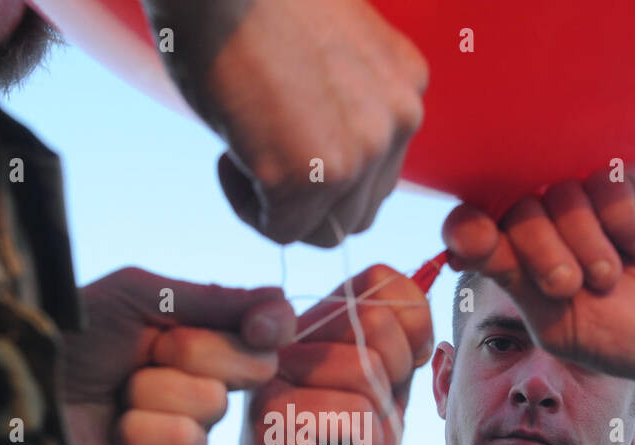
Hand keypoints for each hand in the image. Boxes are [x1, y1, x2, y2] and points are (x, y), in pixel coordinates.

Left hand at [62, 267, 295, 444]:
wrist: (16, 383)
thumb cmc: (69, 332)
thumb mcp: (140, 294)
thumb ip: (214, 299)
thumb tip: (283, 302)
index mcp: (198, 343)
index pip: (262, 338)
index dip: (261, 330)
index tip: (261, 324)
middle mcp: (198, 388)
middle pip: (248, 371)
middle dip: (188, 353)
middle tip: (141, 353)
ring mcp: (183, 434)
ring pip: (211, 407)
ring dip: (152, 391)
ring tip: (114, 393)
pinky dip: (142, 429)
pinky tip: (113, 429)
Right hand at [146, 0, 426, 246]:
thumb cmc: (252, 1)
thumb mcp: (325, 51)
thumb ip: (340, 105)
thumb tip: (313, 157)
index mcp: (406, 85)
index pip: (377, 171)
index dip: (323, 166)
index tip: (281, 127)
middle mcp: (398, 120)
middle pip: (358, 211)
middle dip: (308, 198)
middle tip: (258, 144)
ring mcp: (362, 151)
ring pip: (323, 230)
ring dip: (279, 206)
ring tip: (244, 144)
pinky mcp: (315, 175)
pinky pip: (281, 231)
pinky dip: (248, 206)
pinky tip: (228, 152)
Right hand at [218, 265, 432, 444]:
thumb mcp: (388, 386)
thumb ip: (403, 340)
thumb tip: (419, 293)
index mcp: (315, 317)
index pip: (380, 279)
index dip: (408, 330)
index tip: (390, 374)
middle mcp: (286, 335)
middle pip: (377, 324)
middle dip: (392, 381)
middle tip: (361, 416)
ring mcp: (272, 372)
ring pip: (367, 372)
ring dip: (375, 423)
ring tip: (344, 442)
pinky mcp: (273, 416)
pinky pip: (355, 417)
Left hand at [442, 162, 634, 390]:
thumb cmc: (619, 336)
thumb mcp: (555, 320)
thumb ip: (511, 277)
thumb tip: (457, 243)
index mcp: (518, 256)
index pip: (475, 225)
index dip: (469, 228)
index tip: (476, 244)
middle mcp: (548, 221)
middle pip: (518, 208)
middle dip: (541, 249)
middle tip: (570, 287)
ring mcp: (589, 198)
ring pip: (562, 192)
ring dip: (586, 239)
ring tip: (612, 276)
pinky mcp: (632, 180)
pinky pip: (607, 177)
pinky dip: (621, 217)